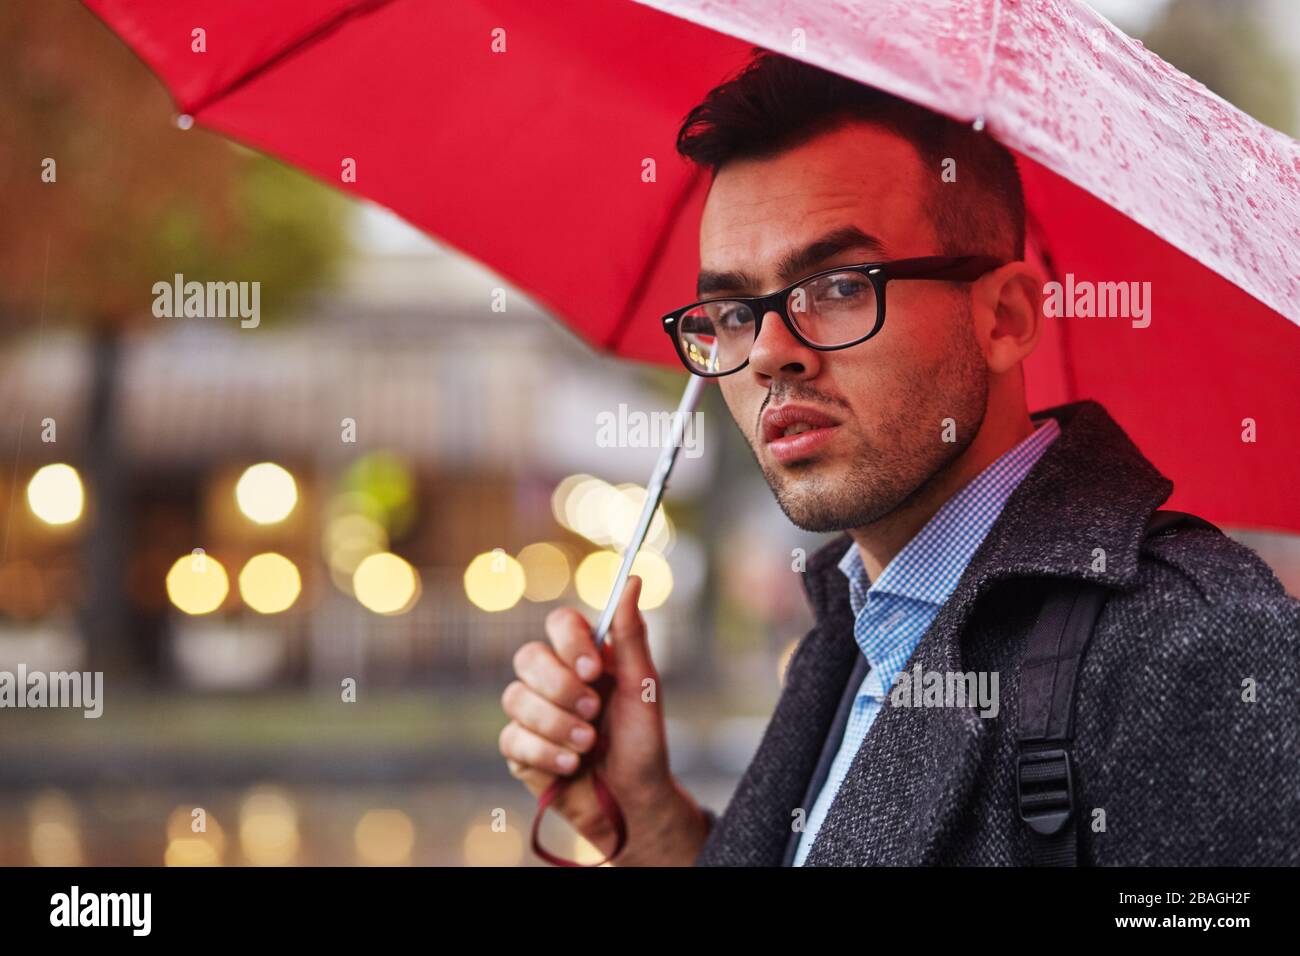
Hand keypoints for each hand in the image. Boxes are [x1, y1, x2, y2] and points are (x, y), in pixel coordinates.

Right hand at [499, 575, 710, 864]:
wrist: (633, 802)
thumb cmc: (643, 743)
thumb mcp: (644, 687)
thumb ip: (632, 634)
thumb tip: (633, 578)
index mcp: (584, 657)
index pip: (558, 624)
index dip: (569, 642)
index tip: (595, 669)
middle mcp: (553, 679)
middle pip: (527, 657)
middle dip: (561, 688)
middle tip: (593, 712)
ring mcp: (532, 714)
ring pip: (515, 698)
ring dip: (556, 725)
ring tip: (588, 746)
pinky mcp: (519, 750)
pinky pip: (512, 739)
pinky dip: (546, 754)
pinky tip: (572, 766)